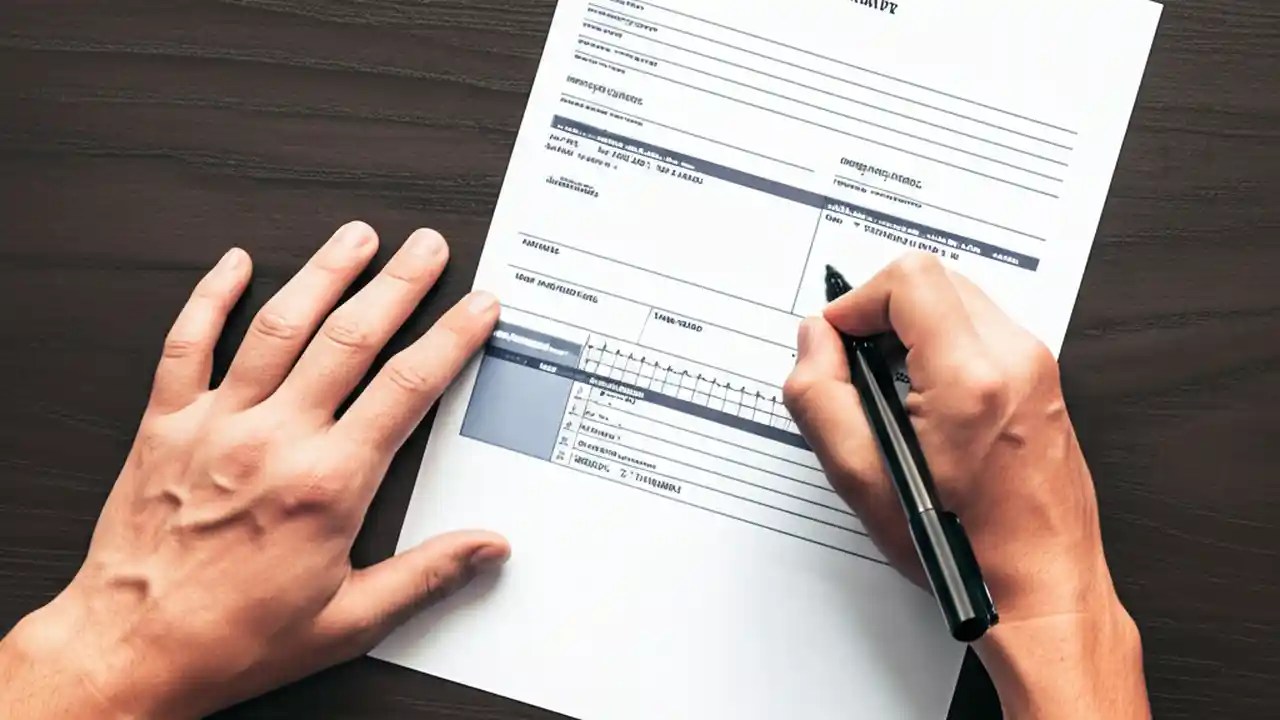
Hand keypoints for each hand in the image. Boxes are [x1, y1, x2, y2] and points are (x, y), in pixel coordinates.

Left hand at [0, 222, 507, 718]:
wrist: (133, 650)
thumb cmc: (235, 640)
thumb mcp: (350, 621)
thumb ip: (427, 575)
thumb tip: (488, 548)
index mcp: (328, 484)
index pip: (407, 387)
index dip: (451, 338)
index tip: (477, 308)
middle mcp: (275, 440)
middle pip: (350, 338)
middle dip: (399, 284)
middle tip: (427, 248)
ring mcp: (216, 424)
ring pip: (278, 326)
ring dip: (323, 273)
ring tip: (356, 237)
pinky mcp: (164, 425)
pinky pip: (186, 343)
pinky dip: (209, 297)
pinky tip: (233, 264)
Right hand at [783, 254, 1147, 718]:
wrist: (1041, 583)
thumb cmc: (967, 547)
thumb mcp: (863, 478)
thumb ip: (820, 395)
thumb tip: (814, 341)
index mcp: (970, 379)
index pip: (908, 280)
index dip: (857, 302)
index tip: (838, 341)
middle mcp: (1015, 360)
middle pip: (934, 278)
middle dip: (882, 311)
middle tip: (859, 365)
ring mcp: (1037, 367)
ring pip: (957, 299)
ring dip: (912, 327)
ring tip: (892, 389)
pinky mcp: (1044, 378)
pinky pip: (981, 328)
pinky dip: (942, 344)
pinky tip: (927, 400)